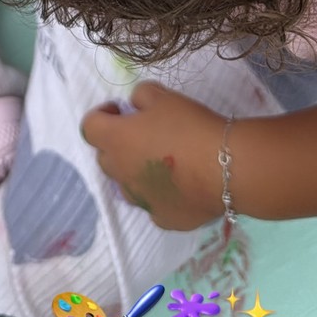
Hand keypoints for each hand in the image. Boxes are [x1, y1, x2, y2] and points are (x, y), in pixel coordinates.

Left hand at [81, 82, 225, 230]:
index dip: (101, 115)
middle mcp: (122, 174)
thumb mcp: (162, 97)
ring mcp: (142, 201)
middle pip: (105, 158)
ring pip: (127, 185)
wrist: (227, 169)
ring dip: (135, 171)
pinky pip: (153, 206)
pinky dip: (159, 195)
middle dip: (117, 144)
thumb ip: (141, 96)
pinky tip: (180, 186)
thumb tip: (136, 107)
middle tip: (141, 133)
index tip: (120, 110)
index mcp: (116, 141)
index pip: (89, 127)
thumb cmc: (190, 126)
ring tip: (162, 162)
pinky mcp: (165, 219)